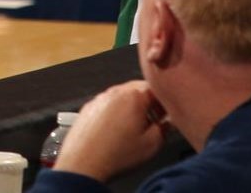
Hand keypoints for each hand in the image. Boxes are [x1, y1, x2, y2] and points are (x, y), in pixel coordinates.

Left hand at [53, 81, 169, 182]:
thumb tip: (166, 124)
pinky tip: (116, 130)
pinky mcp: (87, 108)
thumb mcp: (151, 144)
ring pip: (122, 96)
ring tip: (134, 128)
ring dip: (131, 107)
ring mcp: (99, 99)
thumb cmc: (115, 154)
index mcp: (133, 96)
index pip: (156, 88)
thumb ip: (164, 129)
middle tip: (154, 121)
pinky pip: (107, 104)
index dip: (165, 102)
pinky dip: (115, 112)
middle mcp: (114, 93)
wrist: (83, 162)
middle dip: (149, 103)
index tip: (167, 114)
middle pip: (138, 90)